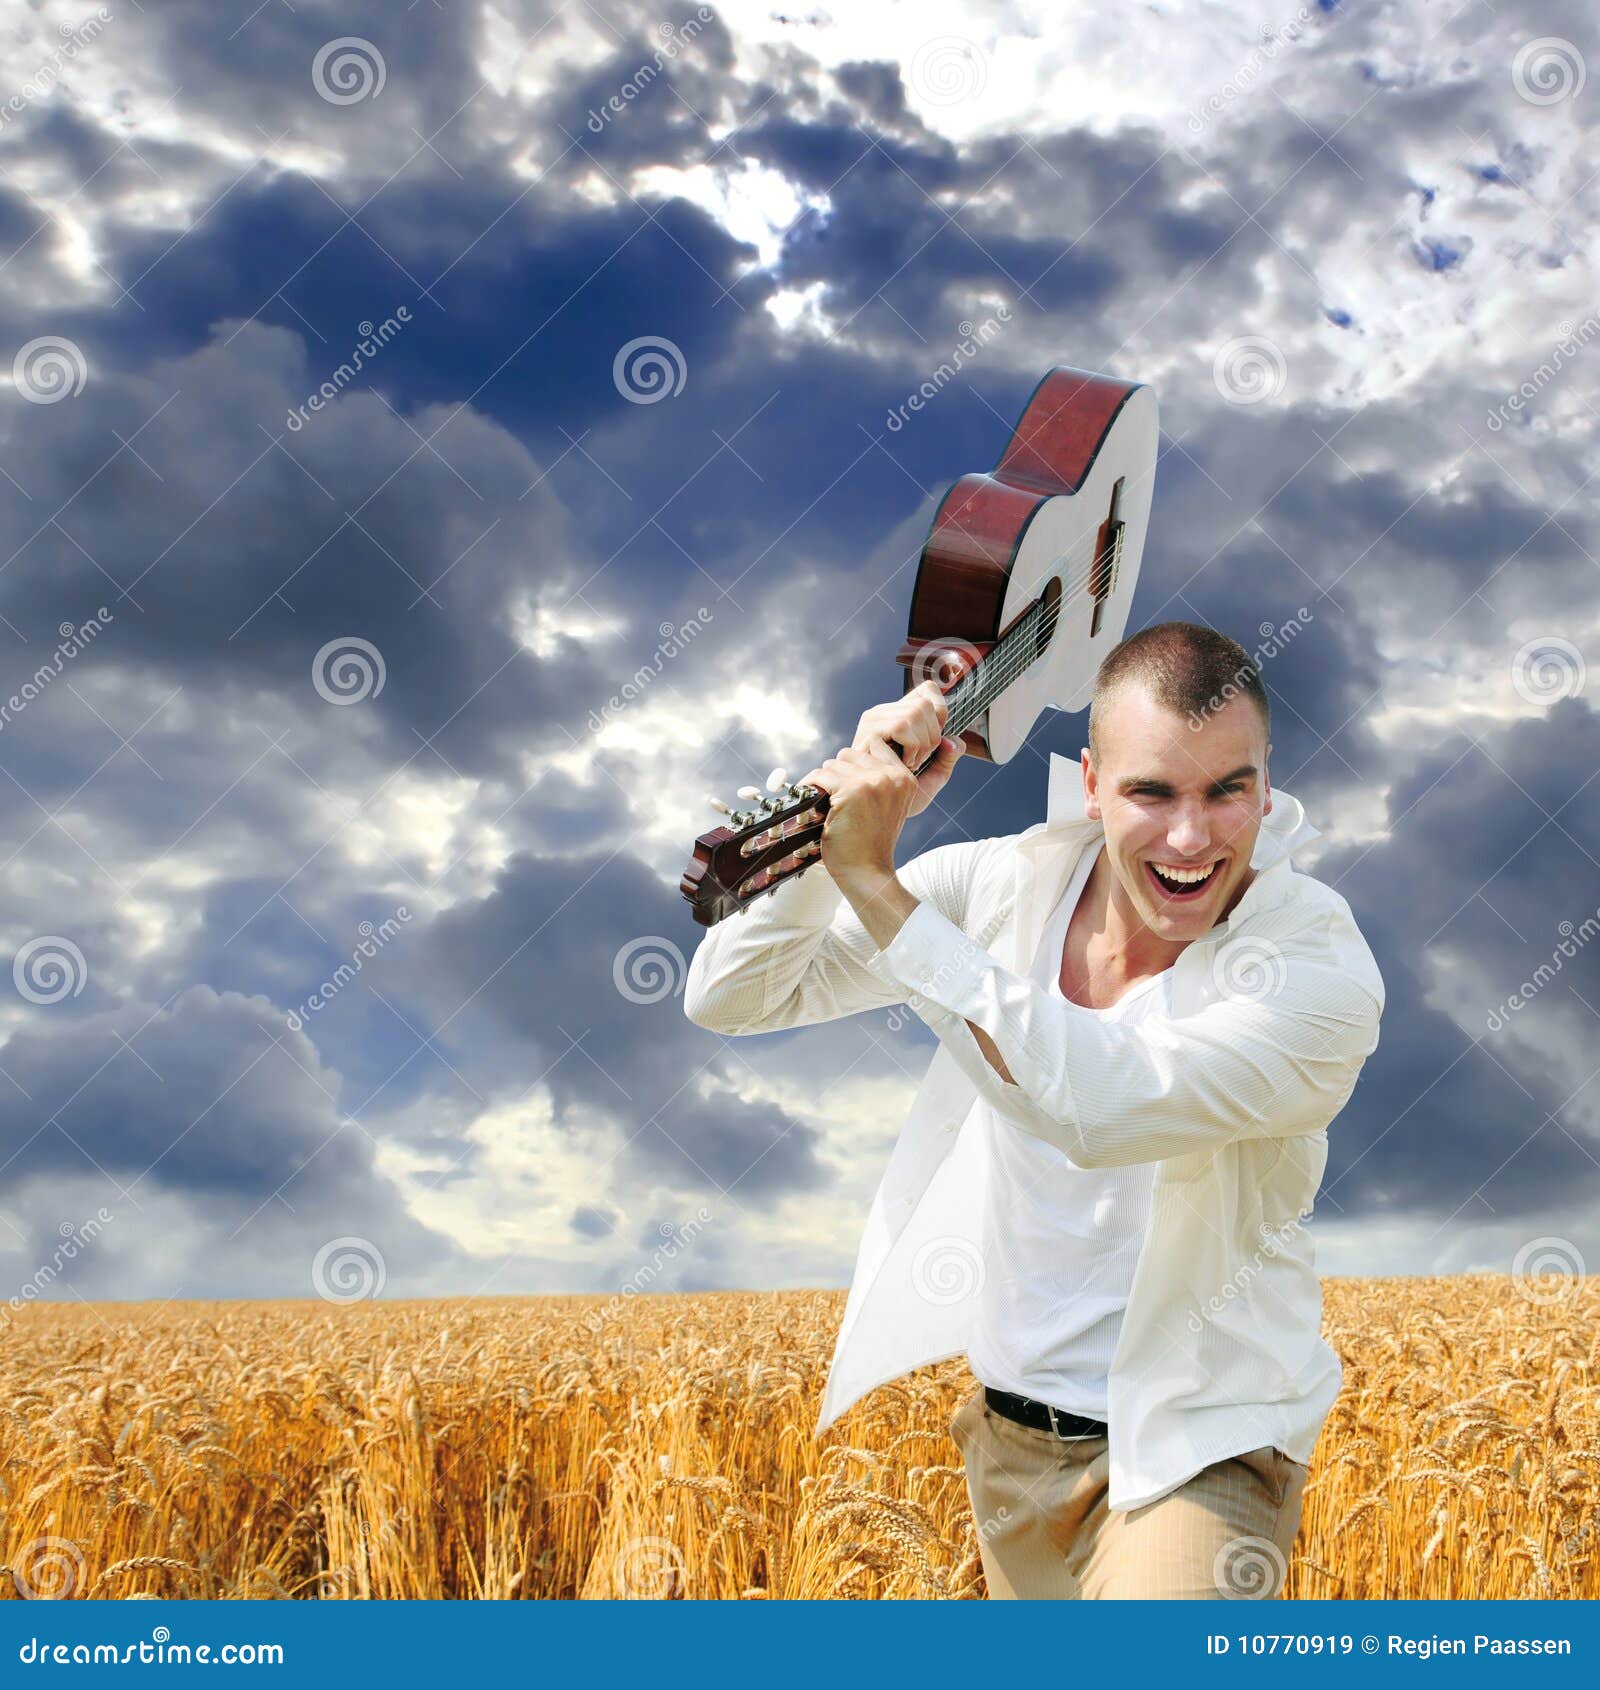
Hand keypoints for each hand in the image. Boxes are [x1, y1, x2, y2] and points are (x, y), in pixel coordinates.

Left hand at [797, 681, 965, 885]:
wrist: (868, 872)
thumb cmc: (871, 844)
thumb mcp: (888, 806)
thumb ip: (880, 781)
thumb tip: (850, 756)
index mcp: (905, 778)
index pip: (874, 747)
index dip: (856, 766)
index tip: (848, 787)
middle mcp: (892, 775)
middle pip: (849, 753)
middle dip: (837, 773)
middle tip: (834, 797)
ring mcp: (872, 781)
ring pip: (832, 764)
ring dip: (823, 782)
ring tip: (826, 804)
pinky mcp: (851, 789)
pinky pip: (821, 776)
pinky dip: (812, 788)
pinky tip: (815, 805)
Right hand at [853, 679, 965, 818]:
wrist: (875, 816)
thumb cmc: (899, 797)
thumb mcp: (932, 777)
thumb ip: (947, 758)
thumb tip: (954, 741)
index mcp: (897, 716)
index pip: (928, 691)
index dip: (940, 712)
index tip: (933, 741)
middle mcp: (883, 713)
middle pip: (925, 702)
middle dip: (933, 736)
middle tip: (920, 760)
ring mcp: (874, 721)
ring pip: (916, 711)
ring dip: (922, 745)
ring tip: (910, 764)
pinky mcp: (869, 733)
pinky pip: (902, 726)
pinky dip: (911, 748)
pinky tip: (902, 765)